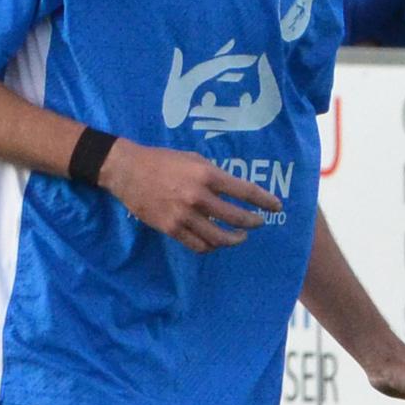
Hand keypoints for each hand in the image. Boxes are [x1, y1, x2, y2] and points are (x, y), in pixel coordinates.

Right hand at [99, 137, 281, 252]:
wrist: (127, 171)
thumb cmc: (162, 160)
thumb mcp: (193, 158)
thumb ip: (213, 174)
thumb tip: (232, 189)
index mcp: (207, 175)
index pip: (245, 191)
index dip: (265, 201)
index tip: (277, 206)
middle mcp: (198, 197)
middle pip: (236, 218)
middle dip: (253, 222)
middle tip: (259, 223)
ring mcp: (184, 215)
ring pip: (218, 237)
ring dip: (234, 239)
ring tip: (240, 237)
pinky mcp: (171, 228)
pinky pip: (198, 244)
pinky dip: (211, 246)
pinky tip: (215, 243)